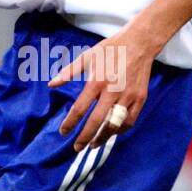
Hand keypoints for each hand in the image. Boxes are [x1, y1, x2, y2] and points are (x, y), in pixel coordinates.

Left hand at [47, 30, 153, 150]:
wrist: (139, 43)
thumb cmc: (110, 49)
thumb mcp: (87, 57)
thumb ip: (68, 72)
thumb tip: (51, 85)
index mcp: (97, 81)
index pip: (80, 108)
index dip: (70, 123)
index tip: (63, 132)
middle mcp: (112, 91)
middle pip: (96, 122)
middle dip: (85, 137)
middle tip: (77, 148)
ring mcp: (128, 96)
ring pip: (114, 125)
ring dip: (103, 138)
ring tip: (93, 145)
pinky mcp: (140, 98)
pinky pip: (129, 121)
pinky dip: (119, 130)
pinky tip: (111, 133)